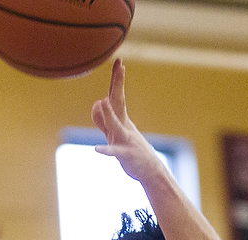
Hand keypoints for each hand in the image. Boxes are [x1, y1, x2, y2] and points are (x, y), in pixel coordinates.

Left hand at [91, 60, 165, 184]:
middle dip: (118, 84)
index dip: (116, 79)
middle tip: (120, 66)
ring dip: (109, 114)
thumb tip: (97, 103)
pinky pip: (115, 151)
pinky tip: (97, 149)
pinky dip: (106, 150)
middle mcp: (124, 125)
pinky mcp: (125, 155)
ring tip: (102, 102)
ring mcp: (125, 139)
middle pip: (119, 102)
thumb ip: (103, 120)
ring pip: (116, 125)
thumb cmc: (132, 151)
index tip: (118, 61)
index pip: (116, 95)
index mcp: (121, 119)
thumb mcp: (116, 134)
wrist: (150, 171)